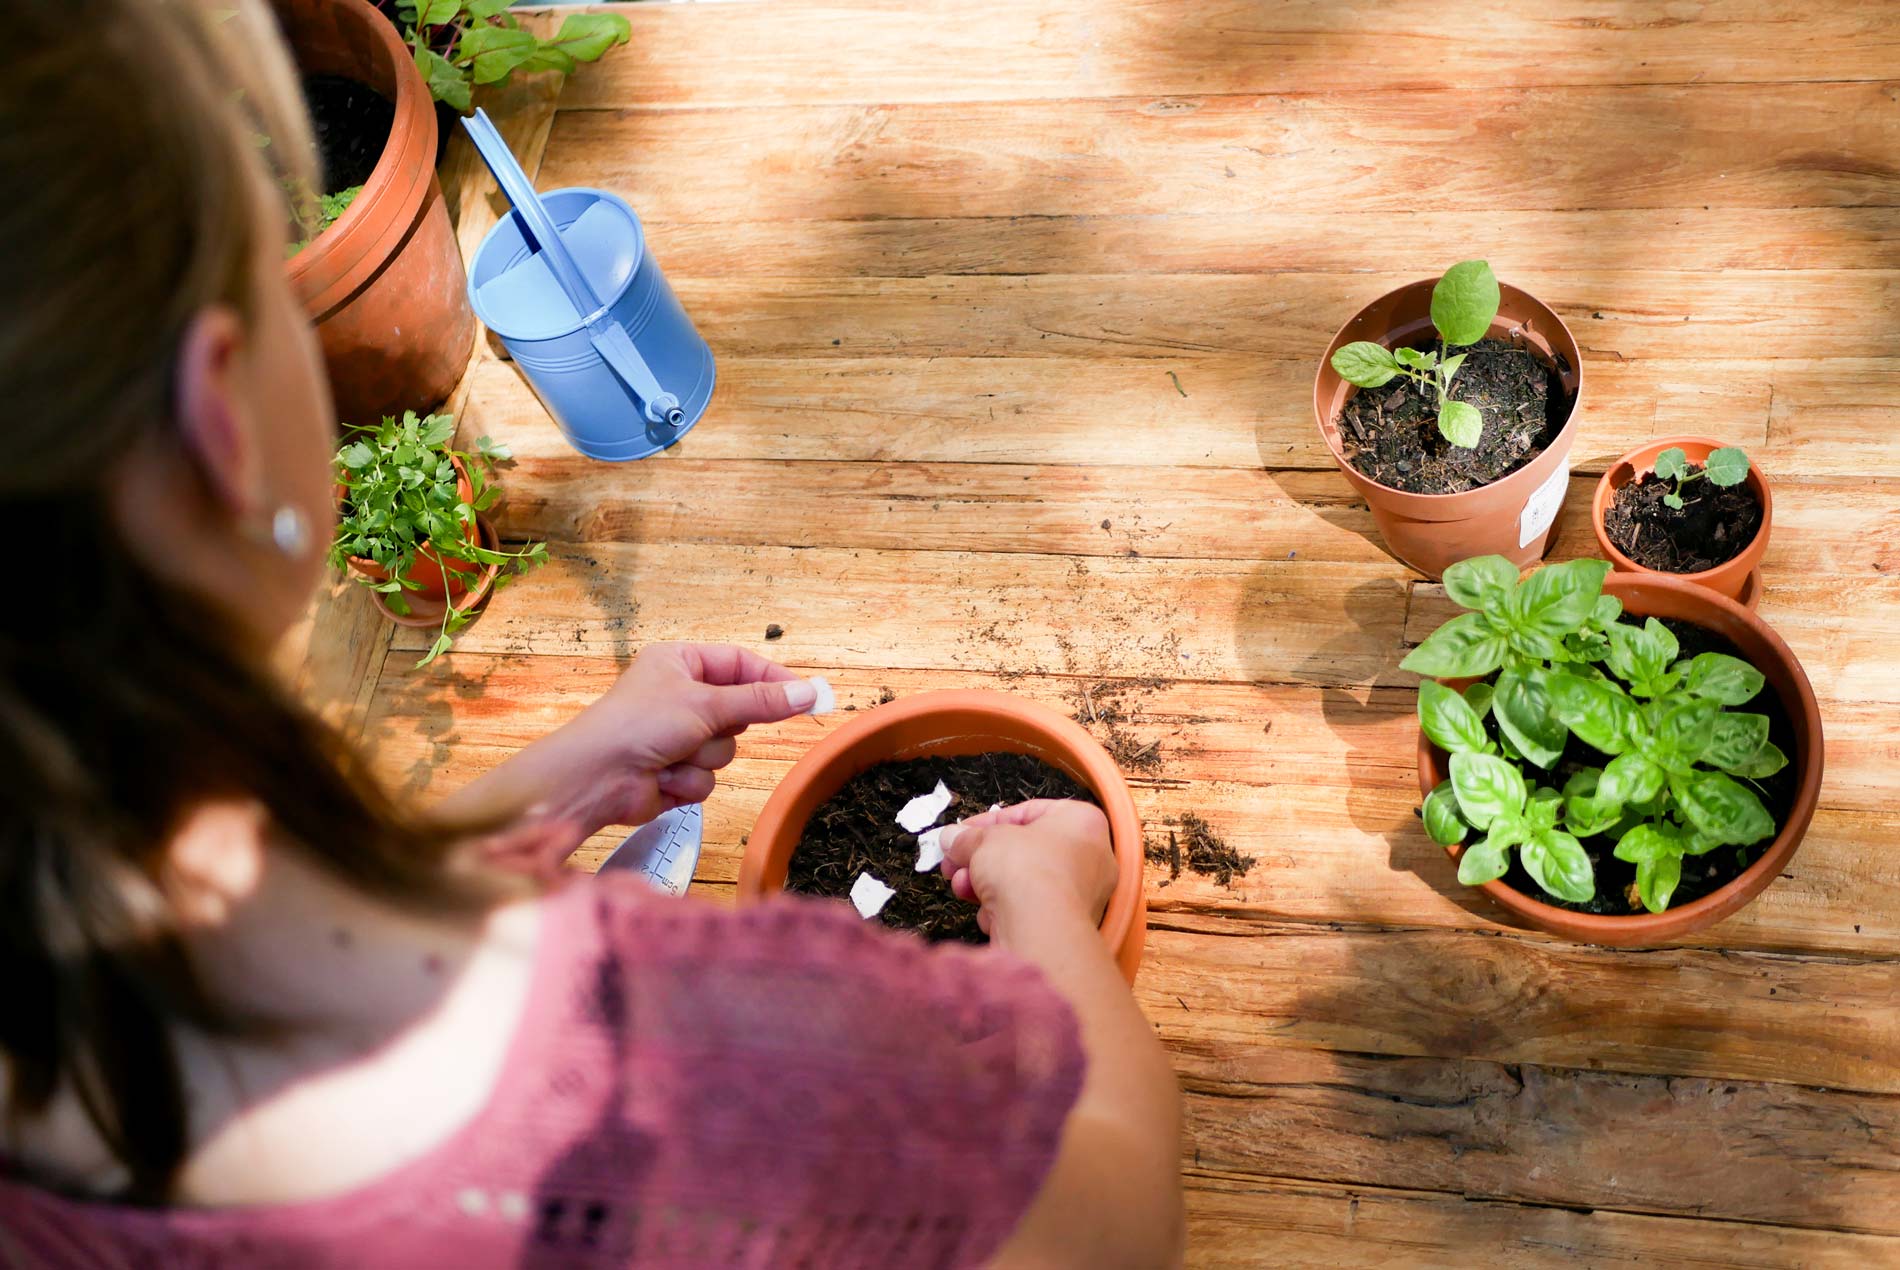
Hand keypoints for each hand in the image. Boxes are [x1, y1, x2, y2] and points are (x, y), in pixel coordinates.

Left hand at [583, 642, 816, 816]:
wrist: (595, 778)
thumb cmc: (639, 724)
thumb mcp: (707, 704)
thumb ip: (761, 701)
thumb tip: (809, 693)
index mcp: (680, 662)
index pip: (740, 664)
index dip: (773, 679)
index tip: (808, 696)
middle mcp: (680, 696)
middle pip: (738, 712)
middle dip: (724, 728)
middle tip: (709, 726)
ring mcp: (678, 736)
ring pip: (725, 750)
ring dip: (703, 758)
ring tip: (673, 755)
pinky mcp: (675, 771)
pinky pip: (707, 777)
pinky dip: (688, 780)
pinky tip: (663, 778)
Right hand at [935, 800, 1116, 942]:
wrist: (1039, 928)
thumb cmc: (1029, 872)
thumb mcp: (986, 839)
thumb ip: (968, 837)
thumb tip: (954, 838)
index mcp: (1082, 821)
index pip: (1028, 812)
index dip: (988, 822)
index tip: (963, 832)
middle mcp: (1091, 857)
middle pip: (1023, 850)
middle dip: (983, 857)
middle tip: (958, 859)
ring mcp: (1081, 894)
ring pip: (1023, 881)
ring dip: (986, 882)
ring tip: (962, 883)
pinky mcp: (1066, 924)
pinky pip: (1029, 908)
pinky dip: (1004, 908)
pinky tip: (986, 910)